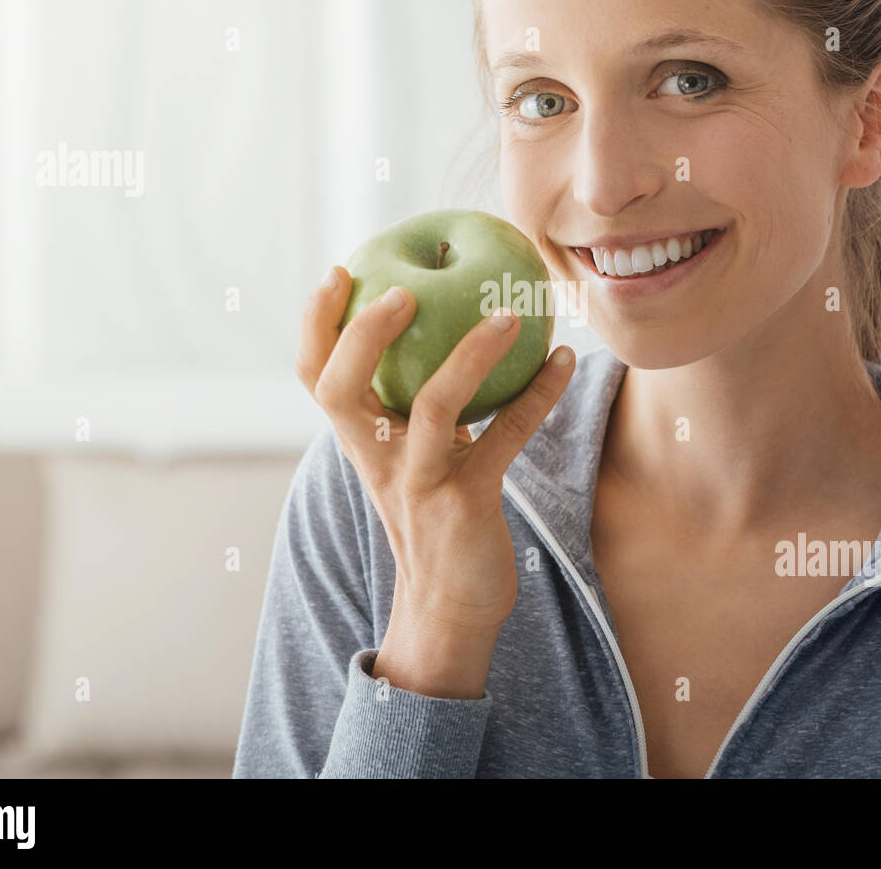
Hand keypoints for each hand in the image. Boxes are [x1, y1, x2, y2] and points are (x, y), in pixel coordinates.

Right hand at [296, 266, 575, 634]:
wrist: (448, 608)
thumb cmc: (434, 515)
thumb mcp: (412, 457)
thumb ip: (414, 406)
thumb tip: (450, 329)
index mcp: (360, 441)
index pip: (316, 376)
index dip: (317, 324)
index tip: (340, 272)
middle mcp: (379, 458)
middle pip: (343, 389)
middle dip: (363, 333)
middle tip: (404, 290)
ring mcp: (421, 483)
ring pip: (433, 409)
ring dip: (471, 354)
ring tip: (509, 314)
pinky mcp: (467, 503)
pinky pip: (507, 436)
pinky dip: (539, 393)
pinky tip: (565, 360)